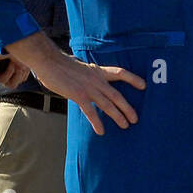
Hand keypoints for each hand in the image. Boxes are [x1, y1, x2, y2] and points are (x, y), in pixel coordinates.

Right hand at [27, 54, 145, 135]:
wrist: (48, 61)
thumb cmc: (60, 65)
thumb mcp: (80, 67)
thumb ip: (87, 75)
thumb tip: (89, 81)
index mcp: (97, 71)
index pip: (120, 73)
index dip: (133, 79)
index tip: (144, 86)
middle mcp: (96, 79)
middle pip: (117, 95)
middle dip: (128, 108)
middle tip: (135, 119)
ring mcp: (89, 87)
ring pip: (108, 105)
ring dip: (118, 116)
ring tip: (125, 125)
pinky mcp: (79, 95)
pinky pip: (91, 112)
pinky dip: (97, 122)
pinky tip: (101, 131)